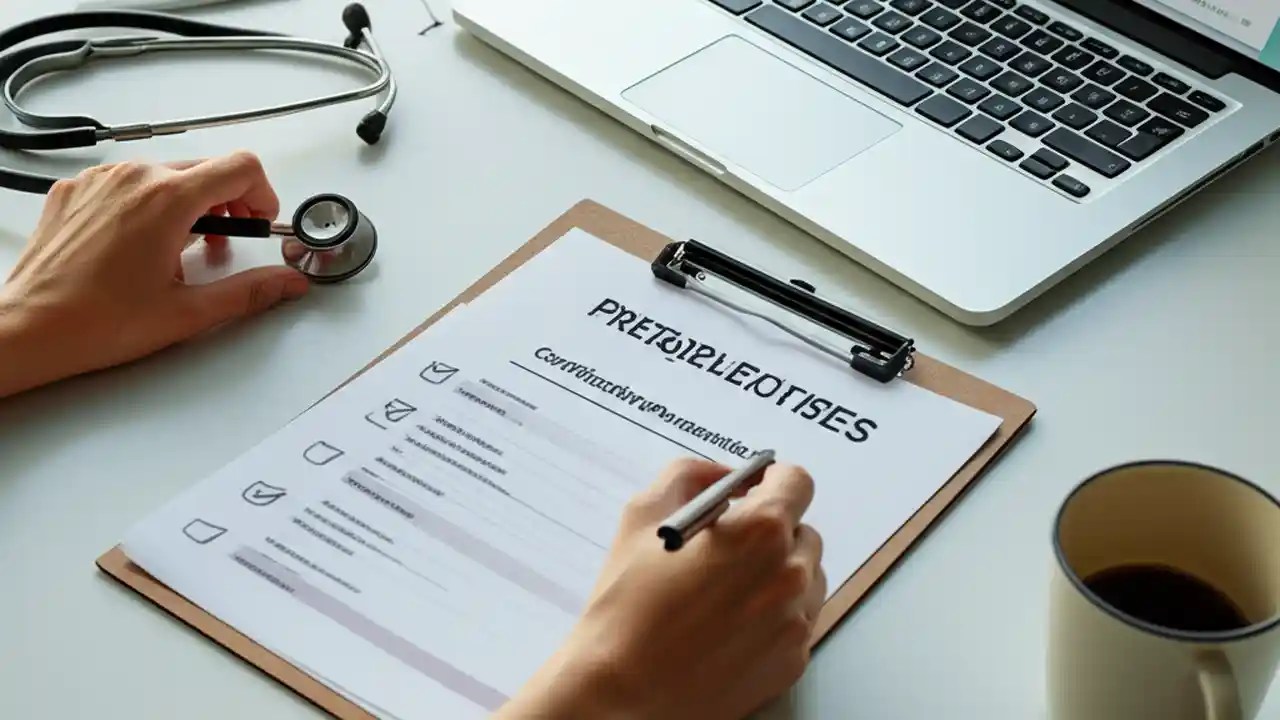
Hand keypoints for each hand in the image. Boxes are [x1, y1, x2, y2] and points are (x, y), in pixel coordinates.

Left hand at [0, 152, 308, 396]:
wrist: (29, 330)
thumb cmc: (95, 322)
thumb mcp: (189, 312)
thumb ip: (250, 292)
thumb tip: (286, 282)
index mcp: (167, 200)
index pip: (241, 167)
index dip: (262, 194)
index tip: (258, 221)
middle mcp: (133, 178)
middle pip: (205, 168)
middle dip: (228, 203)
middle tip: (225, 243)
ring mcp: (99, 180)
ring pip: (166, 173)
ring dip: (188, 203)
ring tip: (181, 249)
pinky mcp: (75, 190)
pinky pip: (127, 182)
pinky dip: (147, 204)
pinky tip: (141, 245)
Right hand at [497, 459, 825, 719]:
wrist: (620, 696)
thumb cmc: (626, 611)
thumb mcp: (641, 517)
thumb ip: (688, 475)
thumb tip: (718, 473)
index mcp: (760, 532)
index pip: (797, 482)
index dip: (772, 480)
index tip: (752, 490)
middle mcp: (789, 576)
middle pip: (802, 531)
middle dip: (769, 530)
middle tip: (724, 546)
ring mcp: (796, 623)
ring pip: (805, 576)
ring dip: (777, 571)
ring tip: (725, 588)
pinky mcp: (793, 662)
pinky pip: (798, 619)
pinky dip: (774, 613)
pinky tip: (729, 622)